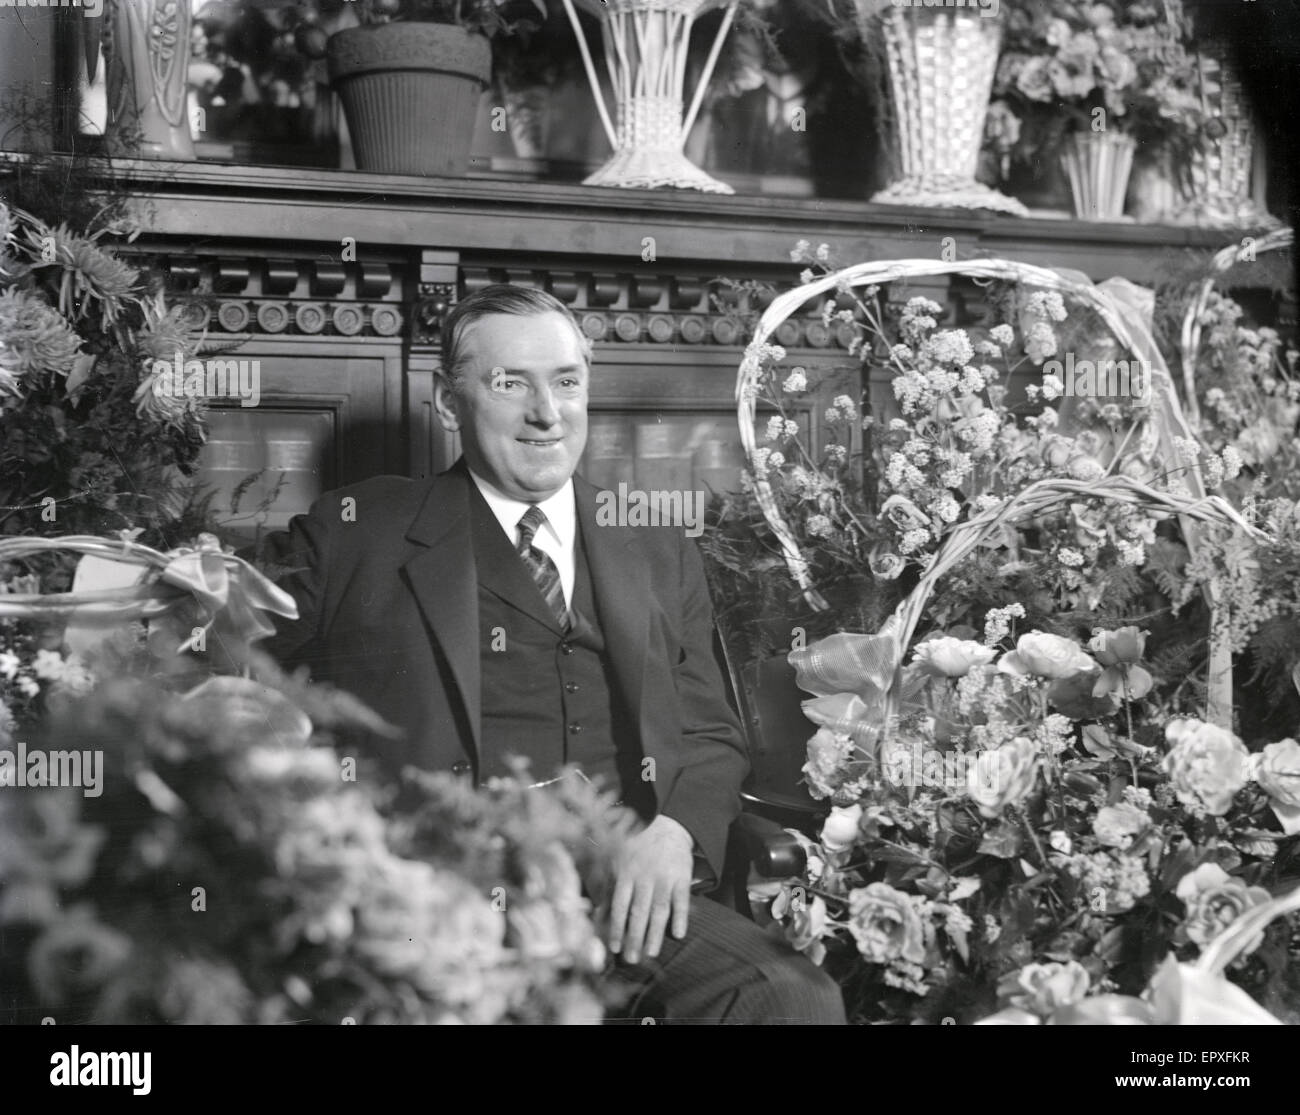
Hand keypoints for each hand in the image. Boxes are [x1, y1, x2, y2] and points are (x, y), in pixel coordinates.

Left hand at [608, 815, 693, 965]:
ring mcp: (665, 878)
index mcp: (627, 873)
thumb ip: (608, 886)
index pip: (620, 905)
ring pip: (659, 910)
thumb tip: (597, 914)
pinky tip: (678, 933)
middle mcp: (645, 877)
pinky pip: (682, 900)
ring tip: (651, 953)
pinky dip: (681, 917)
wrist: (667, 825)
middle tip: (631, 959)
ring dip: (655, 933)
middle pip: (639, 912)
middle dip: (634, 937)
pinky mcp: (682, 877)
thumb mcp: (617, 860)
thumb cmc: (637, 847)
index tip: (615, 947)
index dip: (617, 927)